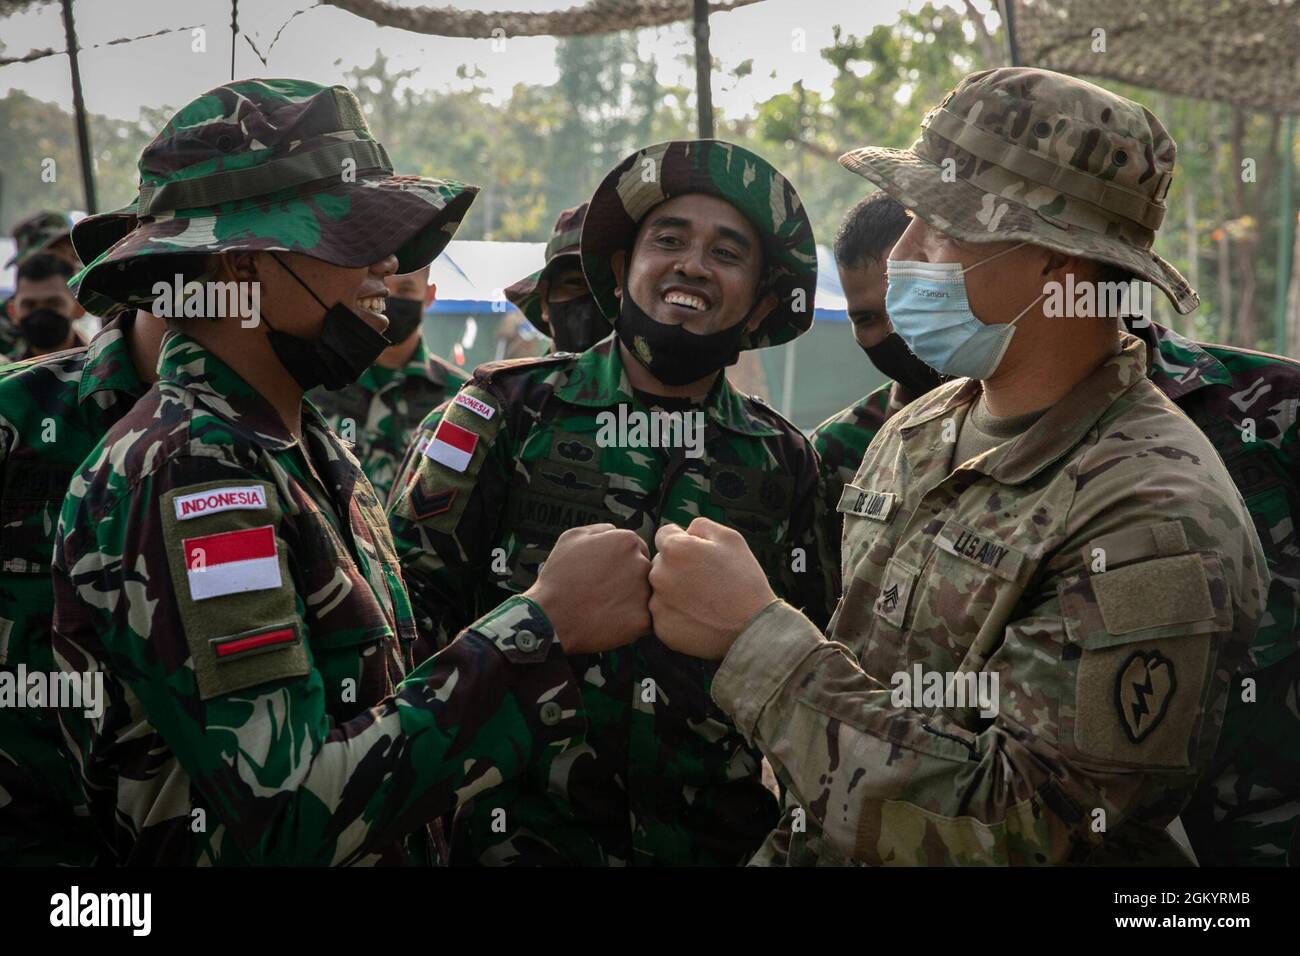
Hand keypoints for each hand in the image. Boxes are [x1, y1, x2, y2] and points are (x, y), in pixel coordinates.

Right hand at [525, 524, 650, 653]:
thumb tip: (615, 530)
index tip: (607, 573)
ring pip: (645, 594)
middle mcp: (641, 563)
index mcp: (627, 541)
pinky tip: (609, 620)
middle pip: (644, 570)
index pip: (637, 548)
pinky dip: (630, 621)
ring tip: (605, 605)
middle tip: (604, 590)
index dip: (620, 561)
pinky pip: (643, 618)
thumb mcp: (572, 537)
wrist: (551, 617)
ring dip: (631, 599)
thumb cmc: (559, 577)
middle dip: (628, 579)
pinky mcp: (643, 620)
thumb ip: (600, 529)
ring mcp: (644, 592)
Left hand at [649, 517, 776, 659]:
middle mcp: (659, 575)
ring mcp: (658, 604)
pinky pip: (664, 615)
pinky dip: (677, 616)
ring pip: (661, 590)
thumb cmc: (744, 580)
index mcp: (674, 549)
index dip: (683, 542)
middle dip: (677, 567)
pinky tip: (698, 616)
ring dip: (675, 592)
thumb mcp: (730, 537)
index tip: (698, 555)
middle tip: (704, 579)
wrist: (753, 625)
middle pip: (661, 563)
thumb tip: (685, 530)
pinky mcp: (662, 628)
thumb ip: (700, 526)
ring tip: (703, 600)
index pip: (664, 535)